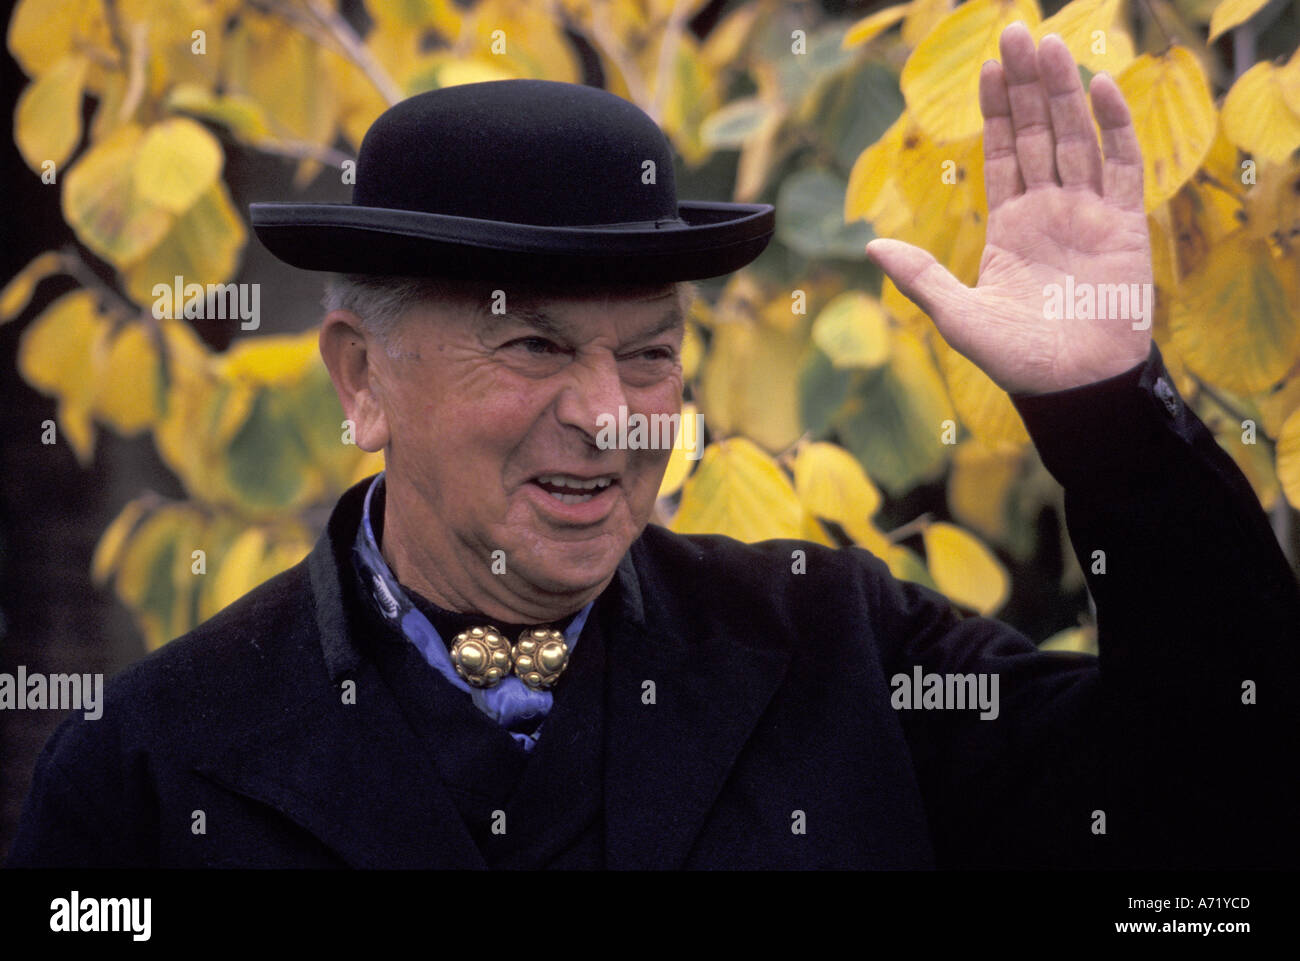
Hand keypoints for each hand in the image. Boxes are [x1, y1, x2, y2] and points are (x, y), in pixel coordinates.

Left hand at [866, 23, 1153, 395]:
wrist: (1076, 387)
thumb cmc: (1017, 360)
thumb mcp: (958, 316)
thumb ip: (921, 276)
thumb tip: (871, 244)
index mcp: (1010, 227)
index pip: (1002, 154)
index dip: (997, 110)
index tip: (987, 65)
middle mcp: (1049, 211)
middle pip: (1039, 133)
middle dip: (1027, 84)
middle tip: (1016, 28)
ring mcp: (1089, 214)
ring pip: (1077, 138)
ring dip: (1064, 92)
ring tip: (1049, 43)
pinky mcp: (1126, 226)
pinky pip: (1123, 166)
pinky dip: (1114, 127)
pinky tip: (1100, 87)